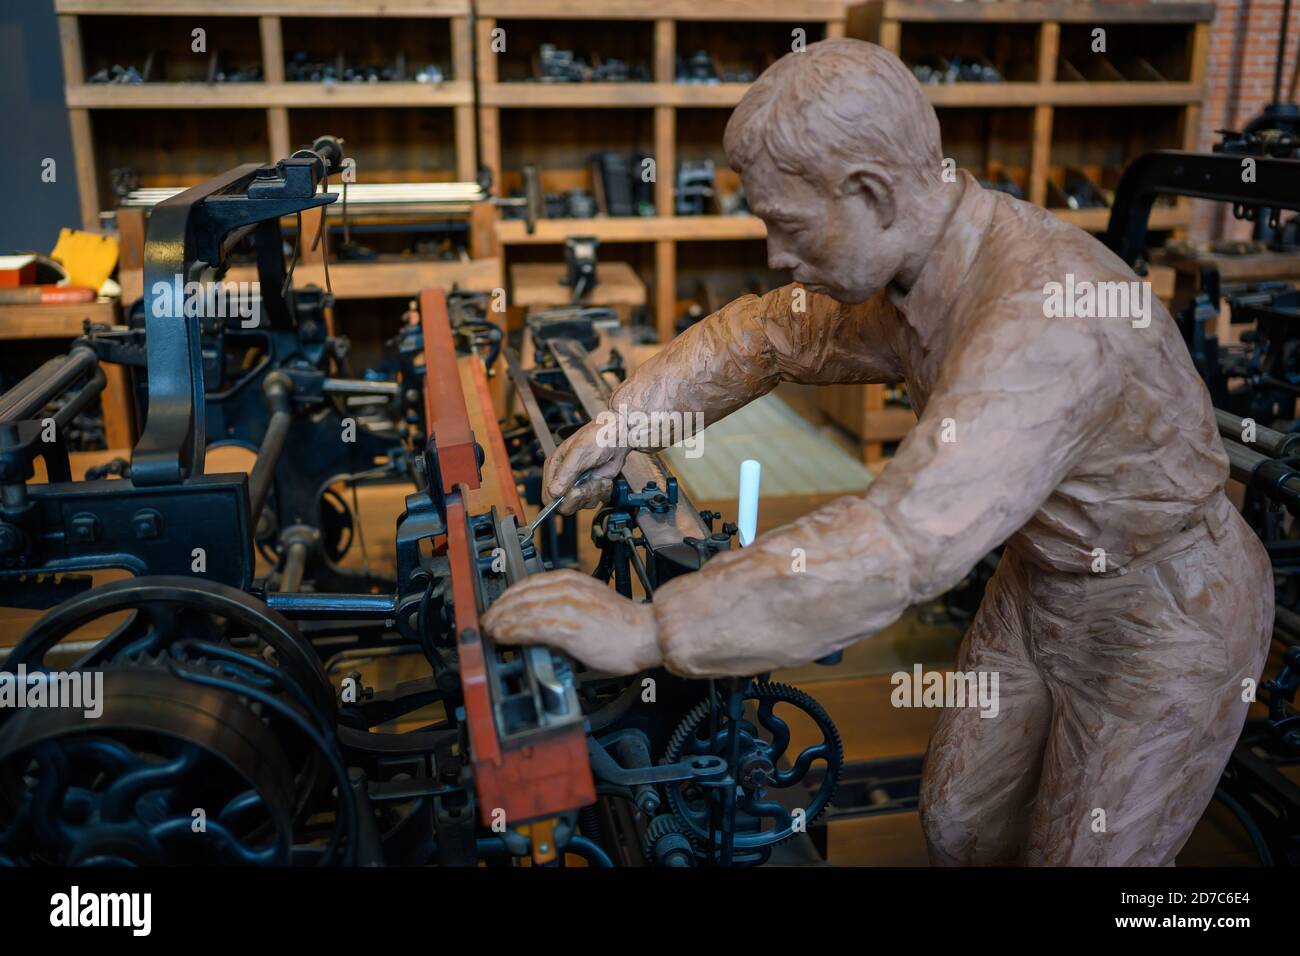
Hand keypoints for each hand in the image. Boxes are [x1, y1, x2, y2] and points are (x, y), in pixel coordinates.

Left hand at [481, 569, 660, 674]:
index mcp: (572, 579)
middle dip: (500, 609)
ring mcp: (567, 606)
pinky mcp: (568, 626)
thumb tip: (543, 617)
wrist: (647, 634)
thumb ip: (567, 603)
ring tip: (492, 632)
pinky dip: (514, 632)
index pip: (529, 583)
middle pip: (521, 594)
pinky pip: (531, 626)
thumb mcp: (590, 602)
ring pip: (523, 609)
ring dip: (503, 621)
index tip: (498, 608)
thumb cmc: (623, 626)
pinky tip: (505, 638)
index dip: (509, 597)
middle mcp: (567, 588)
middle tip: (489, 622)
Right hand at [544, 419, 629, 514]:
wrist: (617, 437)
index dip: (560, 499)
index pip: (548, 496)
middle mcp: (565, 478)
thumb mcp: (578, 452)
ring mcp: (579, 484)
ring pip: (583, 503)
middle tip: (589, 483)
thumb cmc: (597, 437)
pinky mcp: (593, 487)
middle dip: (580, 496)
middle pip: (565, 505)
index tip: (574, 491)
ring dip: (594, 491)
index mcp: (555, 468)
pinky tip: (604, 478)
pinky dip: (603, 490)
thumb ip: (565, 473)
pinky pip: (597, 500)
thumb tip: (554, 491)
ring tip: (598, 475)